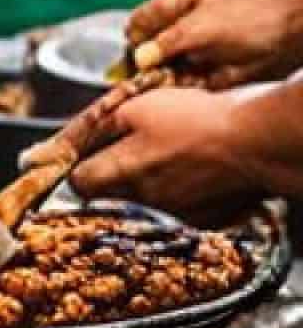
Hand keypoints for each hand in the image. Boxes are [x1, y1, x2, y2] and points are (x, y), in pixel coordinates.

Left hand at [62, 82, 273, 224]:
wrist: (254, 141)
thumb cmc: (197, 120)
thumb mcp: (134, 108)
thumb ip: (98, 128)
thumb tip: (74, 143)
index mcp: (121, 172)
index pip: (77, 184)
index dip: (77, 166)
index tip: (85, 155)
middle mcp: (142, 201)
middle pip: (105, 197)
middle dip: (105, 176)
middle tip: (123, 152)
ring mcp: (171, 214)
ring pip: (137, 204)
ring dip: (139, 185)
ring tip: (160, 158)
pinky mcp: (198, 220)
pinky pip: (171, 211)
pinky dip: (171, 194)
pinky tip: (184, 172)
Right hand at [124, 0, 302, 87]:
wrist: (301, 31)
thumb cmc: (254, 16)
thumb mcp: (202, 27)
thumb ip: (165, 43)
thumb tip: (138, 59)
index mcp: (177, 0)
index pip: (139, 24)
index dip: (133, 45)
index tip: (131, 68)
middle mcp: (185, 23)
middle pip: (151, 49)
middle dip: (150, 67)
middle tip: (150, 81)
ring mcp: (201, 46)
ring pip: (169, 69)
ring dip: (168, 80)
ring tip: (173, 85)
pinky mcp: (216, 68)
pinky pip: (191, 82)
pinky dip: (188, 88)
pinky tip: (191, 88)